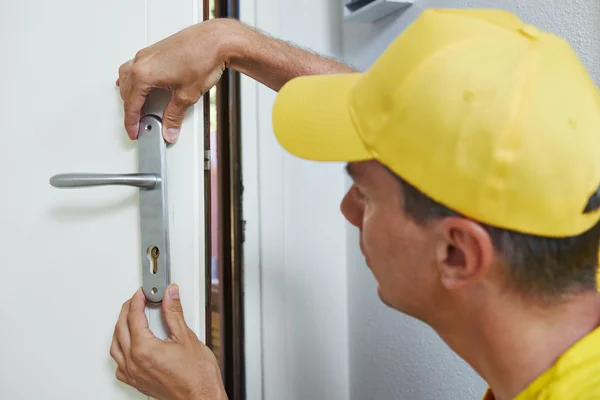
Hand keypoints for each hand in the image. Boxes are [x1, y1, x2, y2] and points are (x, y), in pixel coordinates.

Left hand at [110, 285, 226, 399]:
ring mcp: (134, 374)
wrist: (202, 397)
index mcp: (144, 349)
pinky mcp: (137, 382)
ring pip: (115, 346)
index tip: (142, 293)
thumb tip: (170, 295)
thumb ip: (174, 313)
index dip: (138, 301)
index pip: (134, 317)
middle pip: (121, 328)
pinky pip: (119, 364)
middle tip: (136, 300)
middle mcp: (134, 362)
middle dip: (127, 311)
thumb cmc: (197, 375)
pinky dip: (120, 350)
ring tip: (129, 318)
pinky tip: (128, 345)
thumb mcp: (186, 337)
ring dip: (120, 329)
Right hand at [116, 19, 237, 142]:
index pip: (130, 104)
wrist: (216, 40)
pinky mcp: (156, 50)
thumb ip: (174, 116)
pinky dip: (136, 80)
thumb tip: (169, 129)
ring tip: (140, 108)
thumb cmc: (202, 59)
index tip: (134, 132)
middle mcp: (141, 61)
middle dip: (132, 110)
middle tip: (139, 125)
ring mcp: (147, 54)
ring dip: (131, 94)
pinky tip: (144, 85)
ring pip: (128, 78)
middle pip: (127, 91)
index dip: (131, 123)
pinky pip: (137, 67)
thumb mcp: (186, 96)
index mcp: (143, 74)